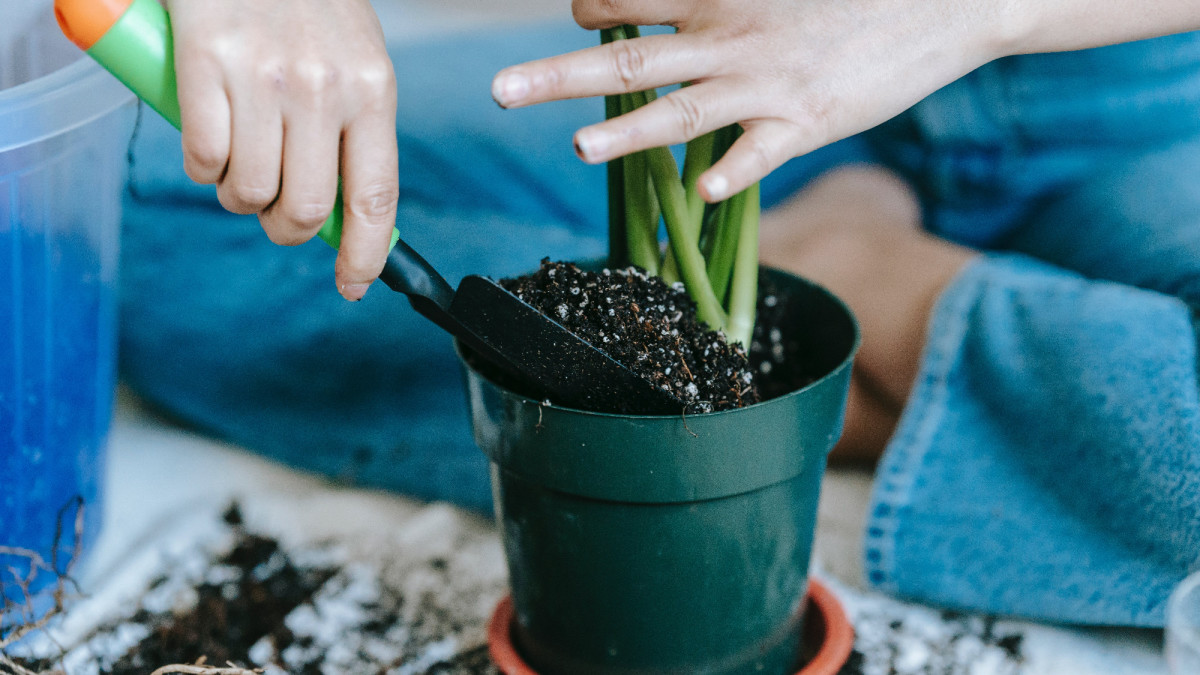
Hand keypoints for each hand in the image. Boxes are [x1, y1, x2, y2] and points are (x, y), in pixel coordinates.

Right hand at [167, 0, 398, 300]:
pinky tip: (209, 138)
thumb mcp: (356, 58)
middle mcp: (322, 88)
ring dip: (238, 198)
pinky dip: (201, 168)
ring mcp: (263, 77)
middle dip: (286, 228)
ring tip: (239, 165)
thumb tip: (347, 211)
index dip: (367, 253)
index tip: (354, 285)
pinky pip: (202, 158)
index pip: (376, 196)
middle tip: (274, 211)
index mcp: (372, 90)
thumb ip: (355, 128)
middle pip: (306, 208)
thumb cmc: (307, 4)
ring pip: (248, 191)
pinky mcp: (205, 62)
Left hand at [491, 0, 1016, 201]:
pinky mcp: (809, 121)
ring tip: (573, 149)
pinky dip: (728, 172)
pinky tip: (695, 194)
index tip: (568, 20)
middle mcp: (731, 38)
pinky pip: (760, 153)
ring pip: (682, 110)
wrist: (944, 2)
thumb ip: (719, 6)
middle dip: (557, 77)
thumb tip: (671, 23)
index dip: (592, 11)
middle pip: (629, 60)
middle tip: (498, 92)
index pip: (634, 3)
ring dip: (624, 132)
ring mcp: (767, 83)